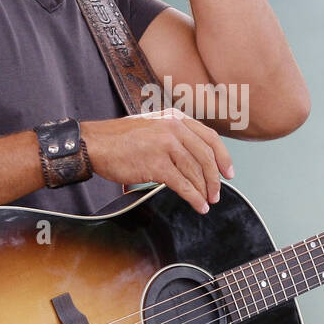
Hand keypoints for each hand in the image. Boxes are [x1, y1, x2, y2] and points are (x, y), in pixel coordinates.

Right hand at [81, 109, 232, 213]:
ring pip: (196, 172)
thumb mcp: (152, 126)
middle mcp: (174, 128)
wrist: (95, 144)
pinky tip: (198, 205)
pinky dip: (194, 197)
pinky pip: (183, 184)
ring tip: (207, 202)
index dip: (223, 156)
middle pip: (206, 156)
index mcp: (175, 118)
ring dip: (205, 190)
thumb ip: (173, 136)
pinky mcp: (157, 164)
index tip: (229, 172)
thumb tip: (194, 158)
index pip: (210, 137)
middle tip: (217, 193)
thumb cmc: (119, 139)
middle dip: (215, 178)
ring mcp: (166, 145)